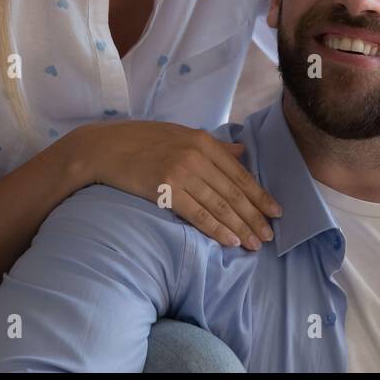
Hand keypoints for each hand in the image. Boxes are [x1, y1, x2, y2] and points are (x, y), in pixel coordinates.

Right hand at [64, 120, 281, 249]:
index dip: (259, 195)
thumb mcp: (181, 134)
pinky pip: (197, 214)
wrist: (104, 149)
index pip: (239, 173)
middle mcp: (196, 156)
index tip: (275, 212)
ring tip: (254, 244)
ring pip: (219, 205)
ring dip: (239, 227)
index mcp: (202, 141)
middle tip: (269, 236)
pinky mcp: (165, 190)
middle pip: (233, 192)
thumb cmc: (141, 141)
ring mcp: (181, 172)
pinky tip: (229, 240)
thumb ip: (213, 145)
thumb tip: (242, 151)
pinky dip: (216, 229)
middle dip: (254, 216)